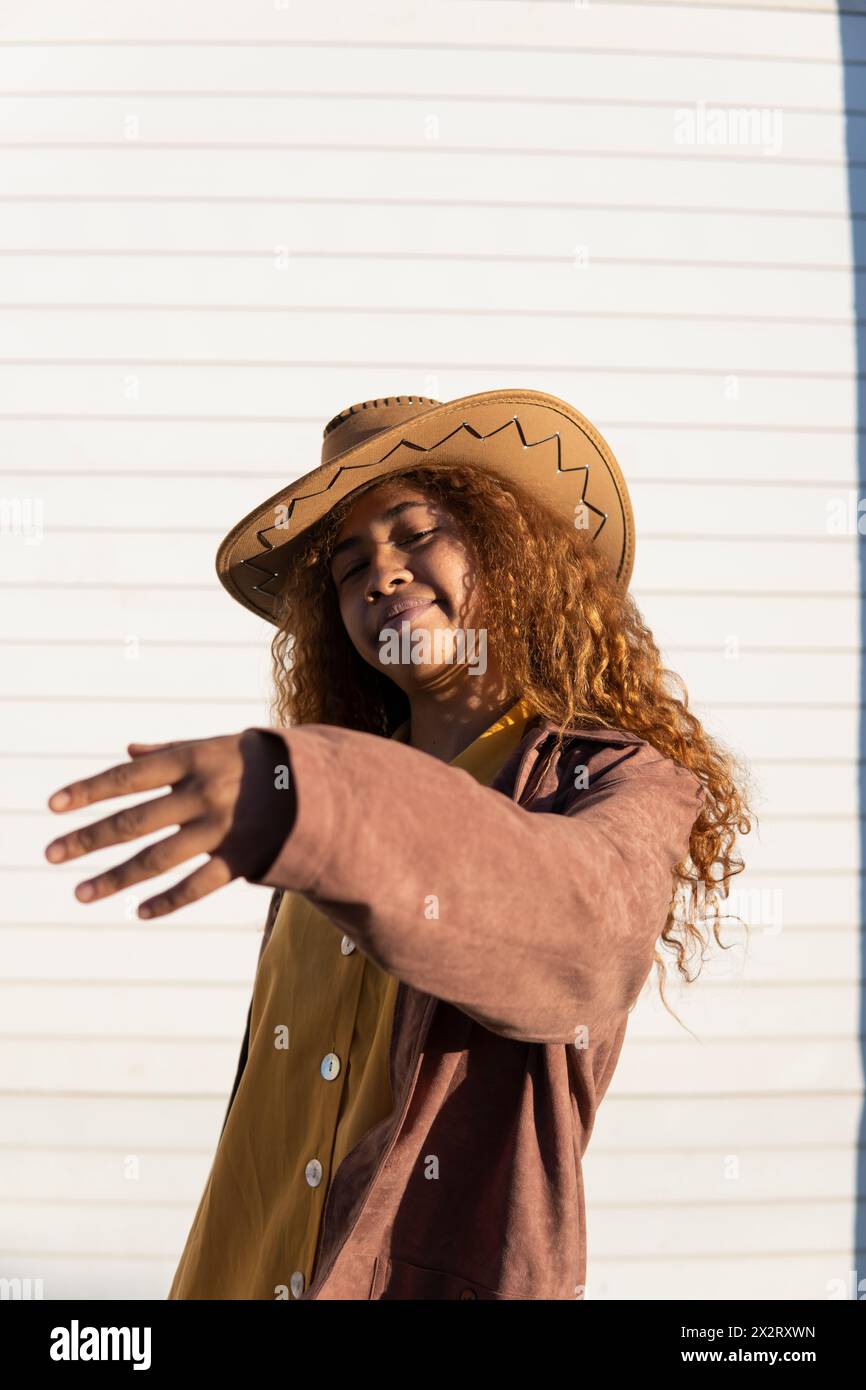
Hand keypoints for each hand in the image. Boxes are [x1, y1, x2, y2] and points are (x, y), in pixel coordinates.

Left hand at [43, 731, 292, 918]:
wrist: (327, 787)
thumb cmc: (261, 762)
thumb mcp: (218, 747)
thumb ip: (172, 752)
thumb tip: (128, 751)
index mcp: (194, 759)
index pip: (129, 776)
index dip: (89, 790)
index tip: (53, 805)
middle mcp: (203, 794)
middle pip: (134, 821)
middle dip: (88, 839)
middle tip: (51, 854)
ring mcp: (222, 829)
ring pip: (157, 859)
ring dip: (115, 878)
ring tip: (80, 893)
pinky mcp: (242, 859)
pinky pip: (197, 886)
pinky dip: (167, 901)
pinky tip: (139, 912)